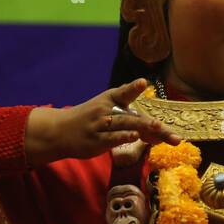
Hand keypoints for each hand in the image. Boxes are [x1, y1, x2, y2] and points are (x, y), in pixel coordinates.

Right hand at [24, 78, 179, 165]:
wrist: (59, 131)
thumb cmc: (90, 118)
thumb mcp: (106, 108)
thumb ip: (130, 115)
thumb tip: (158, 129)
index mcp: (111, 100)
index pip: (124, 93)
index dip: (133, 88)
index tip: (143, 82)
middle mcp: (106, 111)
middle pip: (133, 117)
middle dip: (151, 123)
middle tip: (163, 125)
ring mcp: (101, 126)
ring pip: (123, 126)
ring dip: (141, 127)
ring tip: (157, 127)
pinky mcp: (96, 141)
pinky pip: (111, 139)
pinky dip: (123, 138)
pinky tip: (133, 137)